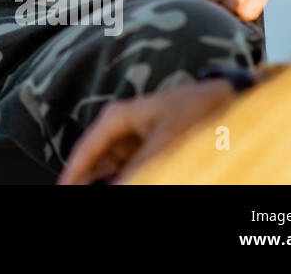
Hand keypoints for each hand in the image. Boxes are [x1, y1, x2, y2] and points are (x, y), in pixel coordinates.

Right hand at [57, 79, 236, 183]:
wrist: (227, 98)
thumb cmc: (196, 110)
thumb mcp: (167, 140)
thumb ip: (141, 166)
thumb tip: (118, 185)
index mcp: (117, 116)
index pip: (85, 149)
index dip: (72, 174)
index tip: (63, 190)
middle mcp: (120, 125)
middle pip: (95, 161)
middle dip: (89, 179)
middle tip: (78, 192)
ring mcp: (133, 136)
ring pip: (110, 167)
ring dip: (106, 179)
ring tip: (105, 188)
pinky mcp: (146, 146)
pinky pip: (127, 167)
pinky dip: (124, 177)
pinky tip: (124, 182)